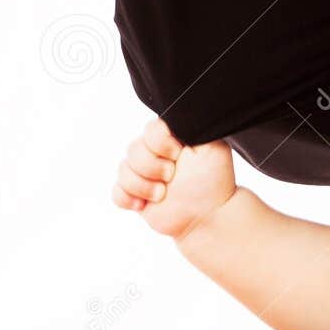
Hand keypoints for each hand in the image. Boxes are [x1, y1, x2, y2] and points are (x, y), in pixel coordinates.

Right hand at [111, 116, 235, 240]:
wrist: (210, 215)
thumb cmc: (213, 181)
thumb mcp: (212, 147)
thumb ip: (194, 125)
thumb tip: (176, 113)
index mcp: (171, 139)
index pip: (150, 129)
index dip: (160, 143)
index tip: (178, 154)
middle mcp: (154, 154)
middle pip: (133, 149)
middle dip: (153, 167)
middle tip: (173, 177)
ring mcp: (143, 175)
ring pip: (123, 170)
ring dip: (144, 186)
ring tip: (163, 195)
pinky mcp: (135, 196)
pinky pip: (116, 192)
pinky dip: (128, 199)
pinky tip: (144, 205)